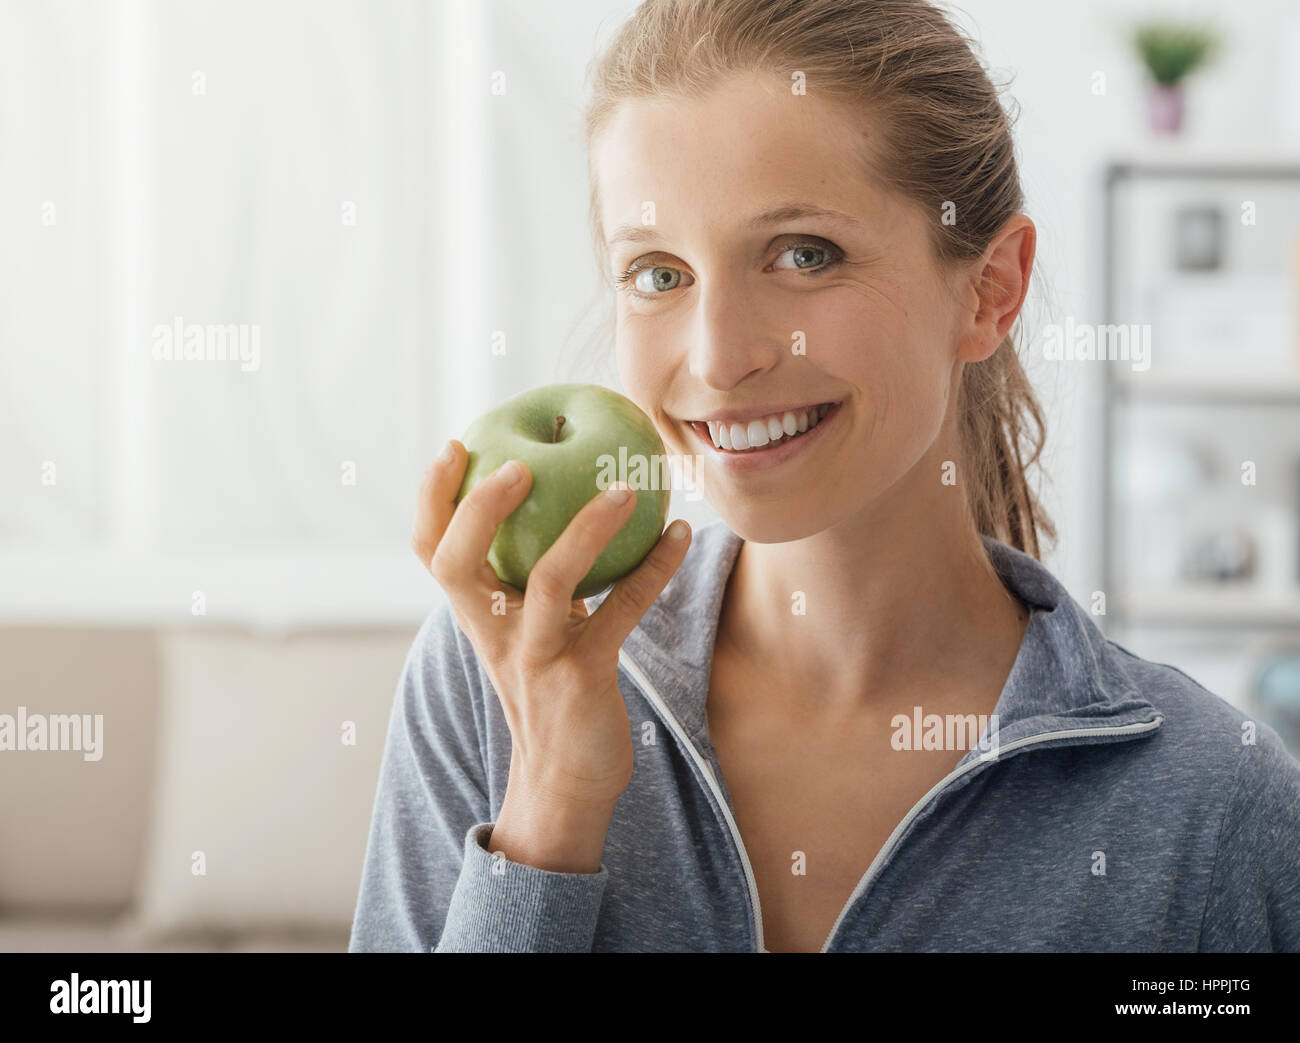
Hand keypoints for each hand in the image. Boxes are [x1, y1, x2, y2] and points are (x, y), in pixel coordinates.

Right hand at [412, 440, 691, 808]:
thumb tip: (566, 503)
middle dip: (479, 507)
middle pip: (459, 563)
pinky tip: (681, 534)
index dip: (433, 498)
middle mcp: (495, 632)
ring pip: (549, 583)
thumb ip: (530, 580)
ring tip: (625, 488)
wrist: (564, 782)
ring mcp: (537, 657)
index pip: (432, 550)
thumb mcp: (528, 631)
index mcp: (476, 615)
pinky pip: (623, 610)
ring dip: (587, 528)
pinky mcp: (583, 677)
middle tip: (520, 464)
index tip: (456, 446)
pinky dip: (655, 567)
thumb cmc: (550, 689)